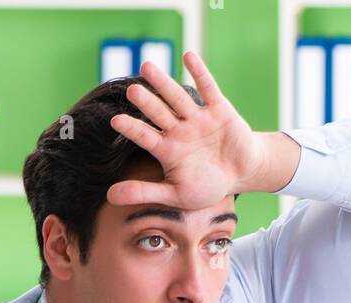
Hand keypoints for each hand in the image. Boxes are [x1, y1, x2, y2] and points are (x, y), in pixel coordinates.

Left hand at [107, 51, 266, 210]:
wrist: (241, 174)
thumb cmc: (208, 186)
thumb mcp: (176, 195)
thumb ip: (145, 193)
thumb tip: (110, 197)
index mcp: (167, 149)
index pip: (145, 137)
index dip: (132, 129)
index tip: (116, 121)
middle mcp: (178, 129)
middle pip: (159, 113)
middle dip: (146, 102)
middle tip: (132, 91)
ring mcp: (197, 118)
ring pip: (177, 98)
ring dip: (163, 84)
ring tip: (146, 67)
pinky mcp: (218, 109)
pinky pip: (208, 89)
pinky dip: (200, 73)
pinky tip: (189, 56)